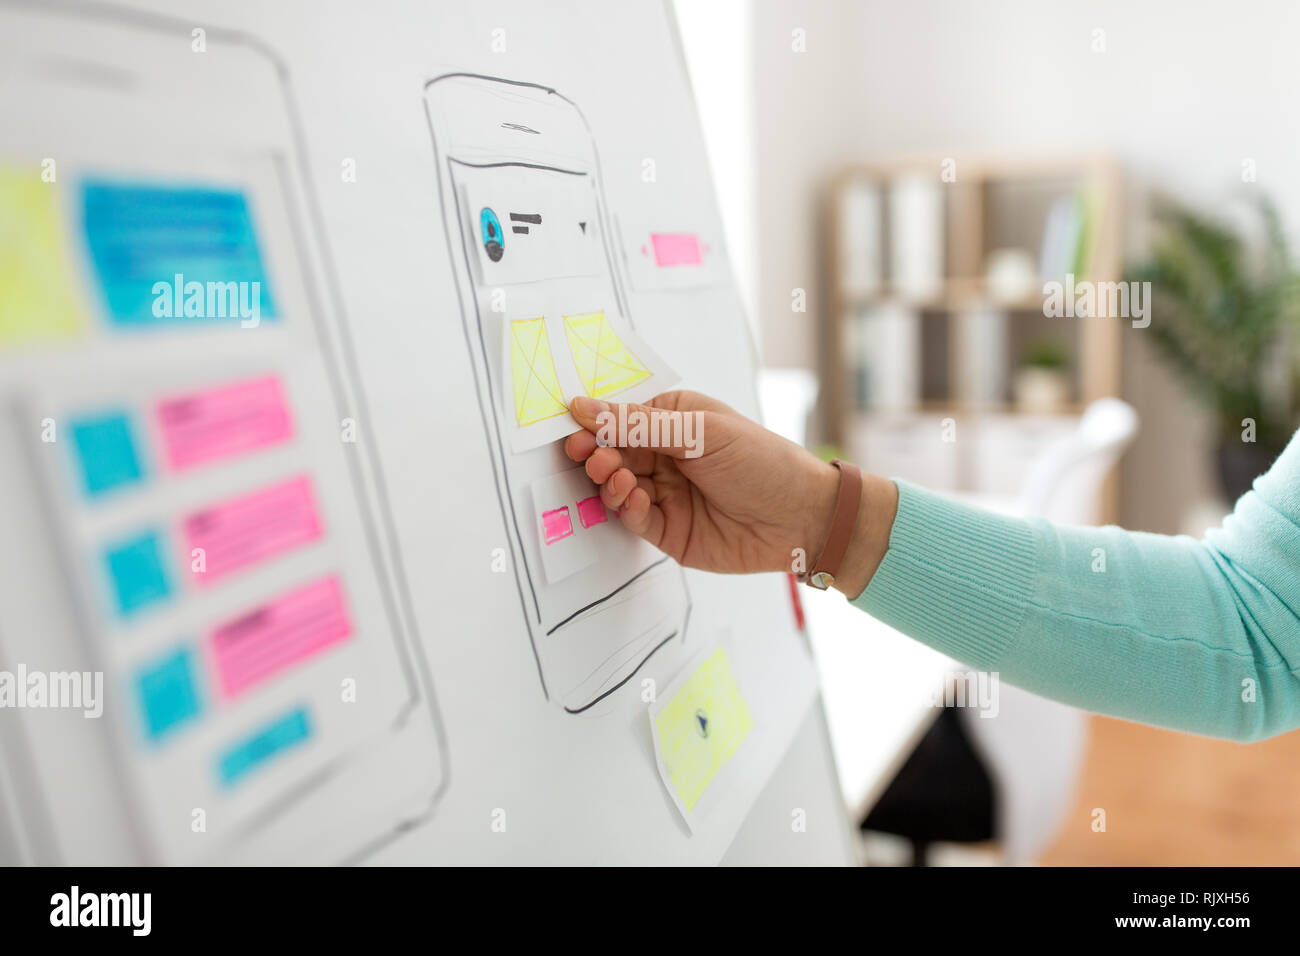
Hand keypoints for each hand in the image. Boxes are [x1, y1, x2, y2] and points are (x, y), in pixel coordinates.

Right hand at [565, 391, 896, 596]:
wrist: (804, 517)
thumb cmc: (763, 461)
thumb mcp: (701, 432)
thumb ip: (640, 424)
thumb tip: (584, 407)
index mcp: (672, 420)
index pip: (621, 418)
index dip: (595, 423)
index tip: (574, 427)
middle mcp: (664, 457)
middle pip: (611, 454)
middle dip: (596, 453)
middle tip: (589, 455)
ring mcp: (664, 495)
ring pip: (615, 488)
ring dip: (608, 481)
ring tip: (615, 476)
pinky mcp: (667, 531)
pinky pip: (632, 520)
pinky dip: (625, 509)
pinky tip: (632, 497)